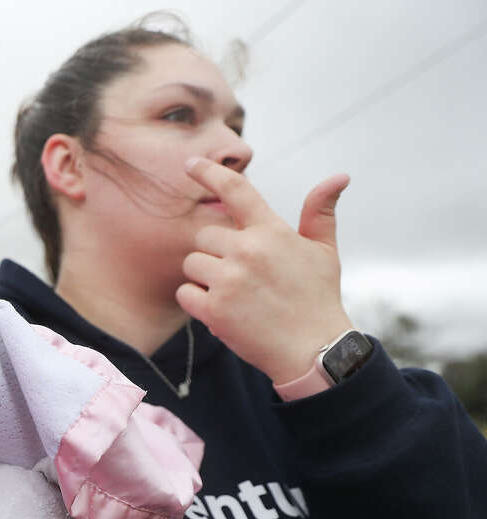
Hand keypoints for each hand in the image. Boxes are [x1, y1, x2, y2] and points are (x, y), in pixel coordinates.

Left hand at [175, 158, 355, 384]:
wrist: (312, 349)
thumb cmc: (317, 298)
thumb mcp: (324, 251)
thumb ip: (320, 213)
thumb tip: (338, 177)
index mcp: (272, 231)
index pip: (236, 190)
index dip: (209, 173)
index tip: (190, 164)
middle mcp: (248, 250)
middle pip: (204, 235)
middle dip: (215, 253)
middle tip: (240, 275)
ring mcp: (230, 280)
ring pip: (192, 264)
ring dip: (204, 278)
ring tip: (234, 294)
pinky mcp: (215, 309)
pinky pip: (185, 292)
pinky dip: (197, 302)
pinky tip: (222, 310)